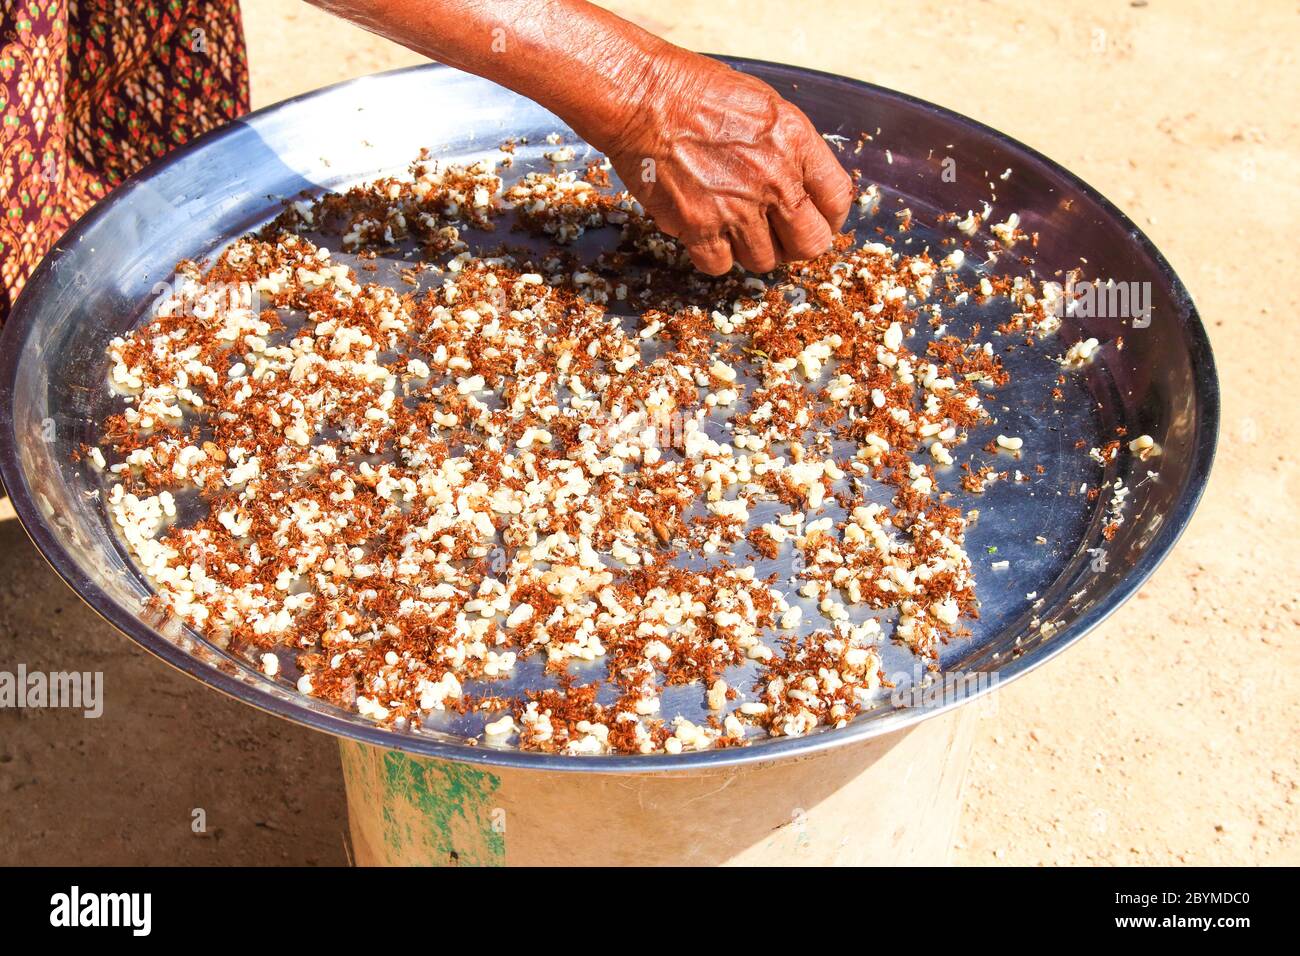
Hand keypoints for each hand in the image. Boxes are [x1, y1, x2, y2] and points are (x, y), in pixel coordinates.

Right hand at [601, 50, 854, 274]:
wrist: (643, 97)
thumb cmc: (697, 92)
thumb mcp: (763, 106)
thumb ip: (790, 148)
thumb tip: (802, 188)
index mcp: (796, 142)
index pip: (837, 200)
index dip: (829, 219)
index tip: (817, 222)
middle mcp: (775, 179)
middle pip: (809, 243)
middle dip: (795, 244)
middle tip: (778, 235)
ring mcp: (738, 207)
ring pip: (764, 261)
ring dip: (751, 249)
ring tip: (732, 225)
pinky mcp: (700, 226)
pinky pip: (720, 265)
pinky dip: (713, 255)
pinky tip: (705, 231)